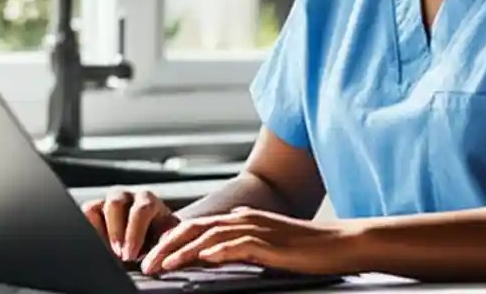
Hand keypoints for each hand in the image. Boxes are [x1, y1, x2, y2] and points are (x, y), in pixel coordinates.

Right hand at [81, 188, 180, 262]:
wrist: (150, 236)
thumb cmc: (159, 237)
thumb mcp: (166, 241)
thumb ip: (162, 250)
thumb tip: (148, 267)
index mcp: (148, 200)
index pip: (141, 209)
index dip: (134, 234)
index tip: (130, 255)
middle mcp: (126, 196)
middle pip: (115, 202)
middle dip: (115, 232)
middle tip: (119, 255)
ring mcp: (107, 202)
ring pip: (94, 208)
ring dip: (98, 233)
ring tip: (108, 252)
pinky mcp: (93, 211)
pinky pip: (83, 216)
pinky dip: (88, 232)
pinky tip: (100, 247)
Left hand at [139, 207, 359, 275]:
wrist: (339, 243)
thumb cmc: (307, 248)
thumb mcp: (267, 244)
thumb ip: (241, 243)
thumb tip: (215, 249)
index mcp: (242, 220)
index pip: (197, 227)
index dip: (171, 240)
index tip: (152, 257)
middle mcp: (245, 219)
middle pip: (195, 227)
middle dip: (166, 245)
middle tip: (146, 264)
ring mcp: (256, 228)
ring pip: (209, 236)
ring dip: (182, 251)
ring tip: (162, 266)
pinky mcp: (269, 242)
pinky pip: (236, 245)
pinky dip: (215, 251)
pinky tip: (201, 260)